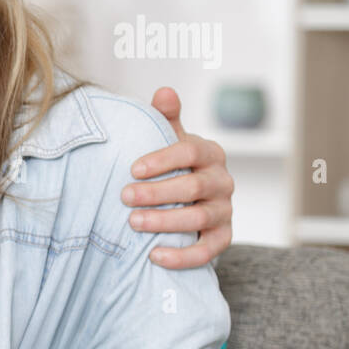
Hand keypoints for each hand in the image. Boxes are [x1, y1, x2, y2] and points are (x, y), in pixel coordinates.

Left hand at [122, 87, 233, 268]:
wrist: (189, 199)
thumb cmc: (174, 166)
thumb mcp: (169, 140)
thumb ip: (166, 118)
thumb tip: (164, 91)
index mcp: (210, 153)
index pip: (190, 152)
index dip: (162, 160)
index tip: (133, 169)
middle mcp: (222, 181)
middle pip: (193, 186)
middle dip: (157, 193)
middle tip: (124, 197)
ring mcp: (225, 210)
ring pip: (199, 217)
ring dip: (165, 222)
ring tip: (133, 223)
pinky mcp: (223, 237)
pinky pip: (208, 250)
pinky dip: (183, 256)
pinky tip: (154, 256)